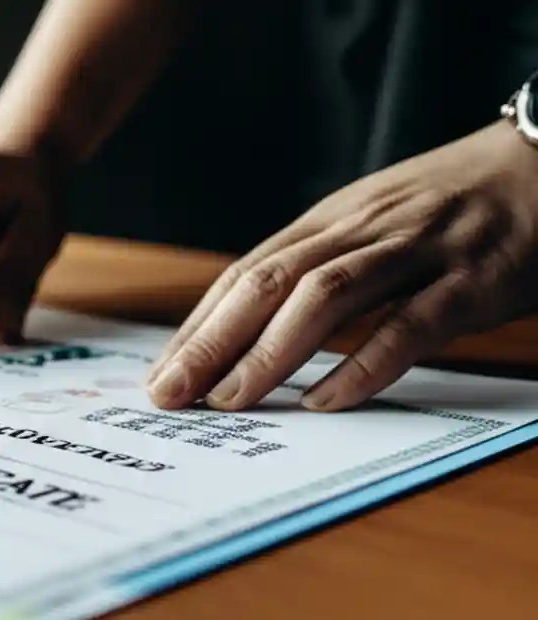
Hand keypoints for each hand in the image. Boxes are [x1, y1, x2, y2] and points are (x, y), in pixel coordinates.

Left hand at [147, 121, 537, 411]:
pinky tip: (326, 399)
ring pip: (325, 298)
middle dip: (211, 341)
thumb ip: (313, 266)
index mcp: (328, 221)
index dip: (198, 325)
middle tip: (170, 394)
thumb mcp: (366, 222)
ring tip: (231, 400)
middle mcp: (360, 230)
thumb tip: (243, 328)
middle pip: (267, 283)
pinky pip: (409, 324)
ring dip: (269, 352)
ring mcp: (416, 252)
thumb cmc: (443, 206)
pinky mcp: (471, 281)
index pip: (244, 274)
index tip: (160, 373)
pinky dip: (363, 364)